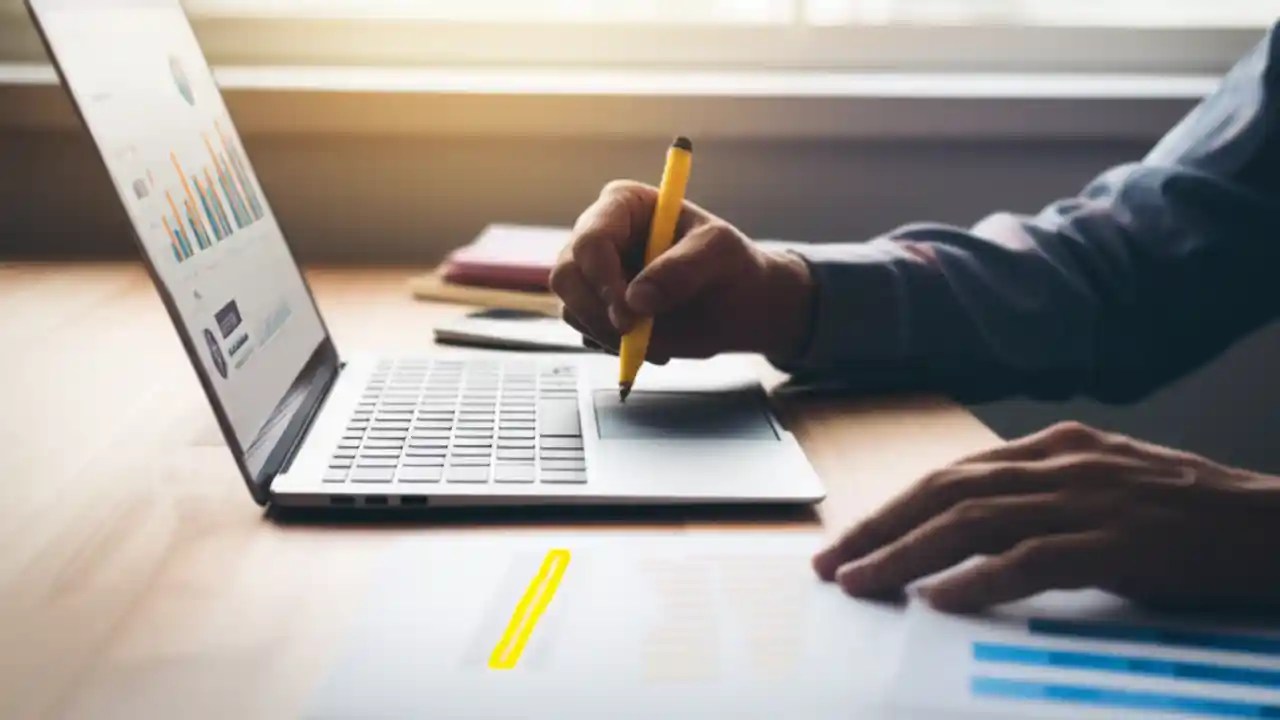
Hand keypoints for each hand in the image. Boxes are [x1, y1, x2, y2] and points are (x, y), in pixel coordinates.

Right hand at [550, 180, 815, 364]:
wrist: (737, 305)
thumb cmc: (730, 265)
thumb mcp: (719, 254)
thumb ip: (682, 270)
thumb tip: (637, 299)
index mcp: (624, 205)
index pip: (591, 239)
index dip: (602, 278)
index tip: (630, 315)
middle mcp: (600, 235)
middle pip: (566, 276)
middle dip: (597, 313)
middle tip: (635, 336)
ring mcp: (594, 275)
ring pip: (573, 309)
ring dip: (611, 335)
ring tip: (658, 341)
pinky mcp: (597, 309)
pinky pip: (588, 334)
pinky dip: (617, 349)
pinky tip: (652, 345)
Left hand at [812, 421, 1279, 612]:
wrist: (1275, 524)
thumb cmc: (1190, 516)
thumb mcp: (1106, 491)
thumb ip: (1044, 505)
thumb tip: (972, 543)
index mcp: (1056, 447)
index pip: (952, 473)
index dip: (894, 508)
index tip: (851, 541)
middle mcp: (1062, 463)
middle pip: (947, 491)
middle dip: (881, 530)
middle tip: (833, 567)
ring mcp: (1089, 498)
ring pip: (974, 521)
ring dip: (908, 555)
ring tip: (864, 585)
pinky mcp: (1118, 541)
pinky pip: (1031, 559)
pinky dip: (978, 579)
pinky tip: (939, 599)